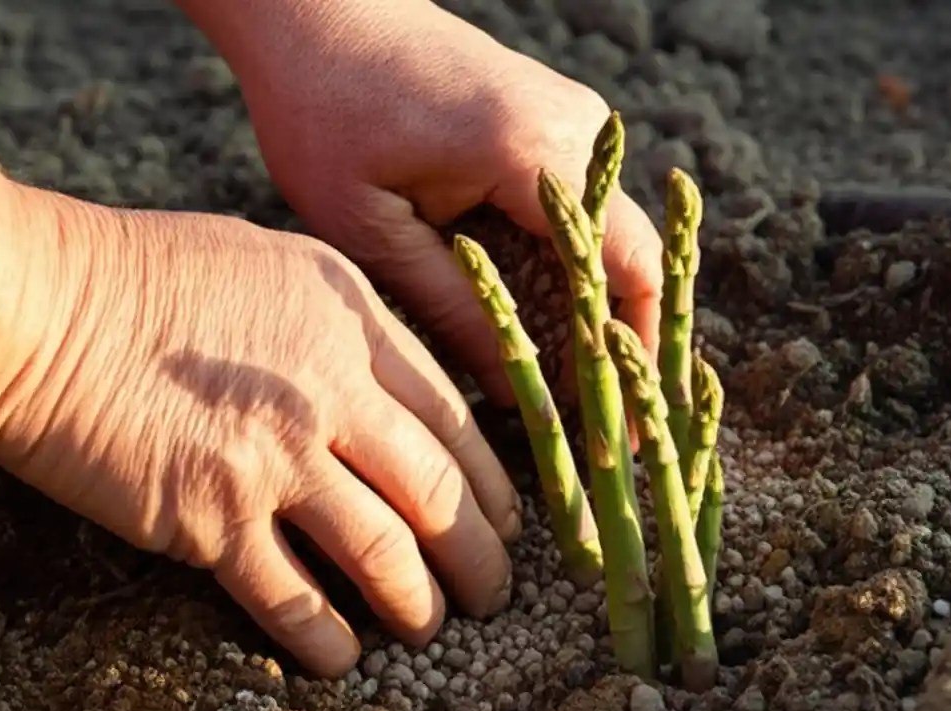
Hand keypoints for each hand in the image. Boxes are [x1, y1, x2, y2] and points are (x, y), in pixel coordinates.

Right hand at [0, 199, 521, 677]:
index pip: (454, 414)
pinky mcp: (213, 520)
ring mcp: (276, 457)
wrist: (34, 305)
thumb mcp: (268, 261)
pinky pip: (294, 598)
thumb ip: (338, 323)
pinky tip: (343, 657)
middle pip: (437, 490)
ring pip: (384, 552)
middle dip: (480, 552)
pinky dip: (329, 637)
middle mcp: (330, 390)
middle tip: (494, 589)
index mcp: (351, 320)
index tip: (507, 518)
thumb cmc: (138, 270)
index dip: (492, 479)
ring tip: (432, 626)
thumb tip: (386, 384)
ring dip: (419, 602)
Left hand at [217, 2, 663, 404]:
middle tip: (611, 428)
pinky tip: (547, 322)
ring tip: (579, 389)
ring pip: (610, 234)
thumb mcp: (371, 225)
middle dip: (620, 345)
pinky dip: (573, 267)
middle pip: (630, 256)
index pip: (623, 270)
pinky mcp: (550, 117)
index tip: (632, 430)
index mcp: (533, 153)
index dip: (633, 357)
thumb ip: (449, 307)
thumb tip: (514, 386)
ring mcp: (570, 116)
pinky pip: (583, 206)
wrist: (318, 15)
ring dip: (596, 309)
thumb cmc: (325, 110)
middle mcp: (574, 127)